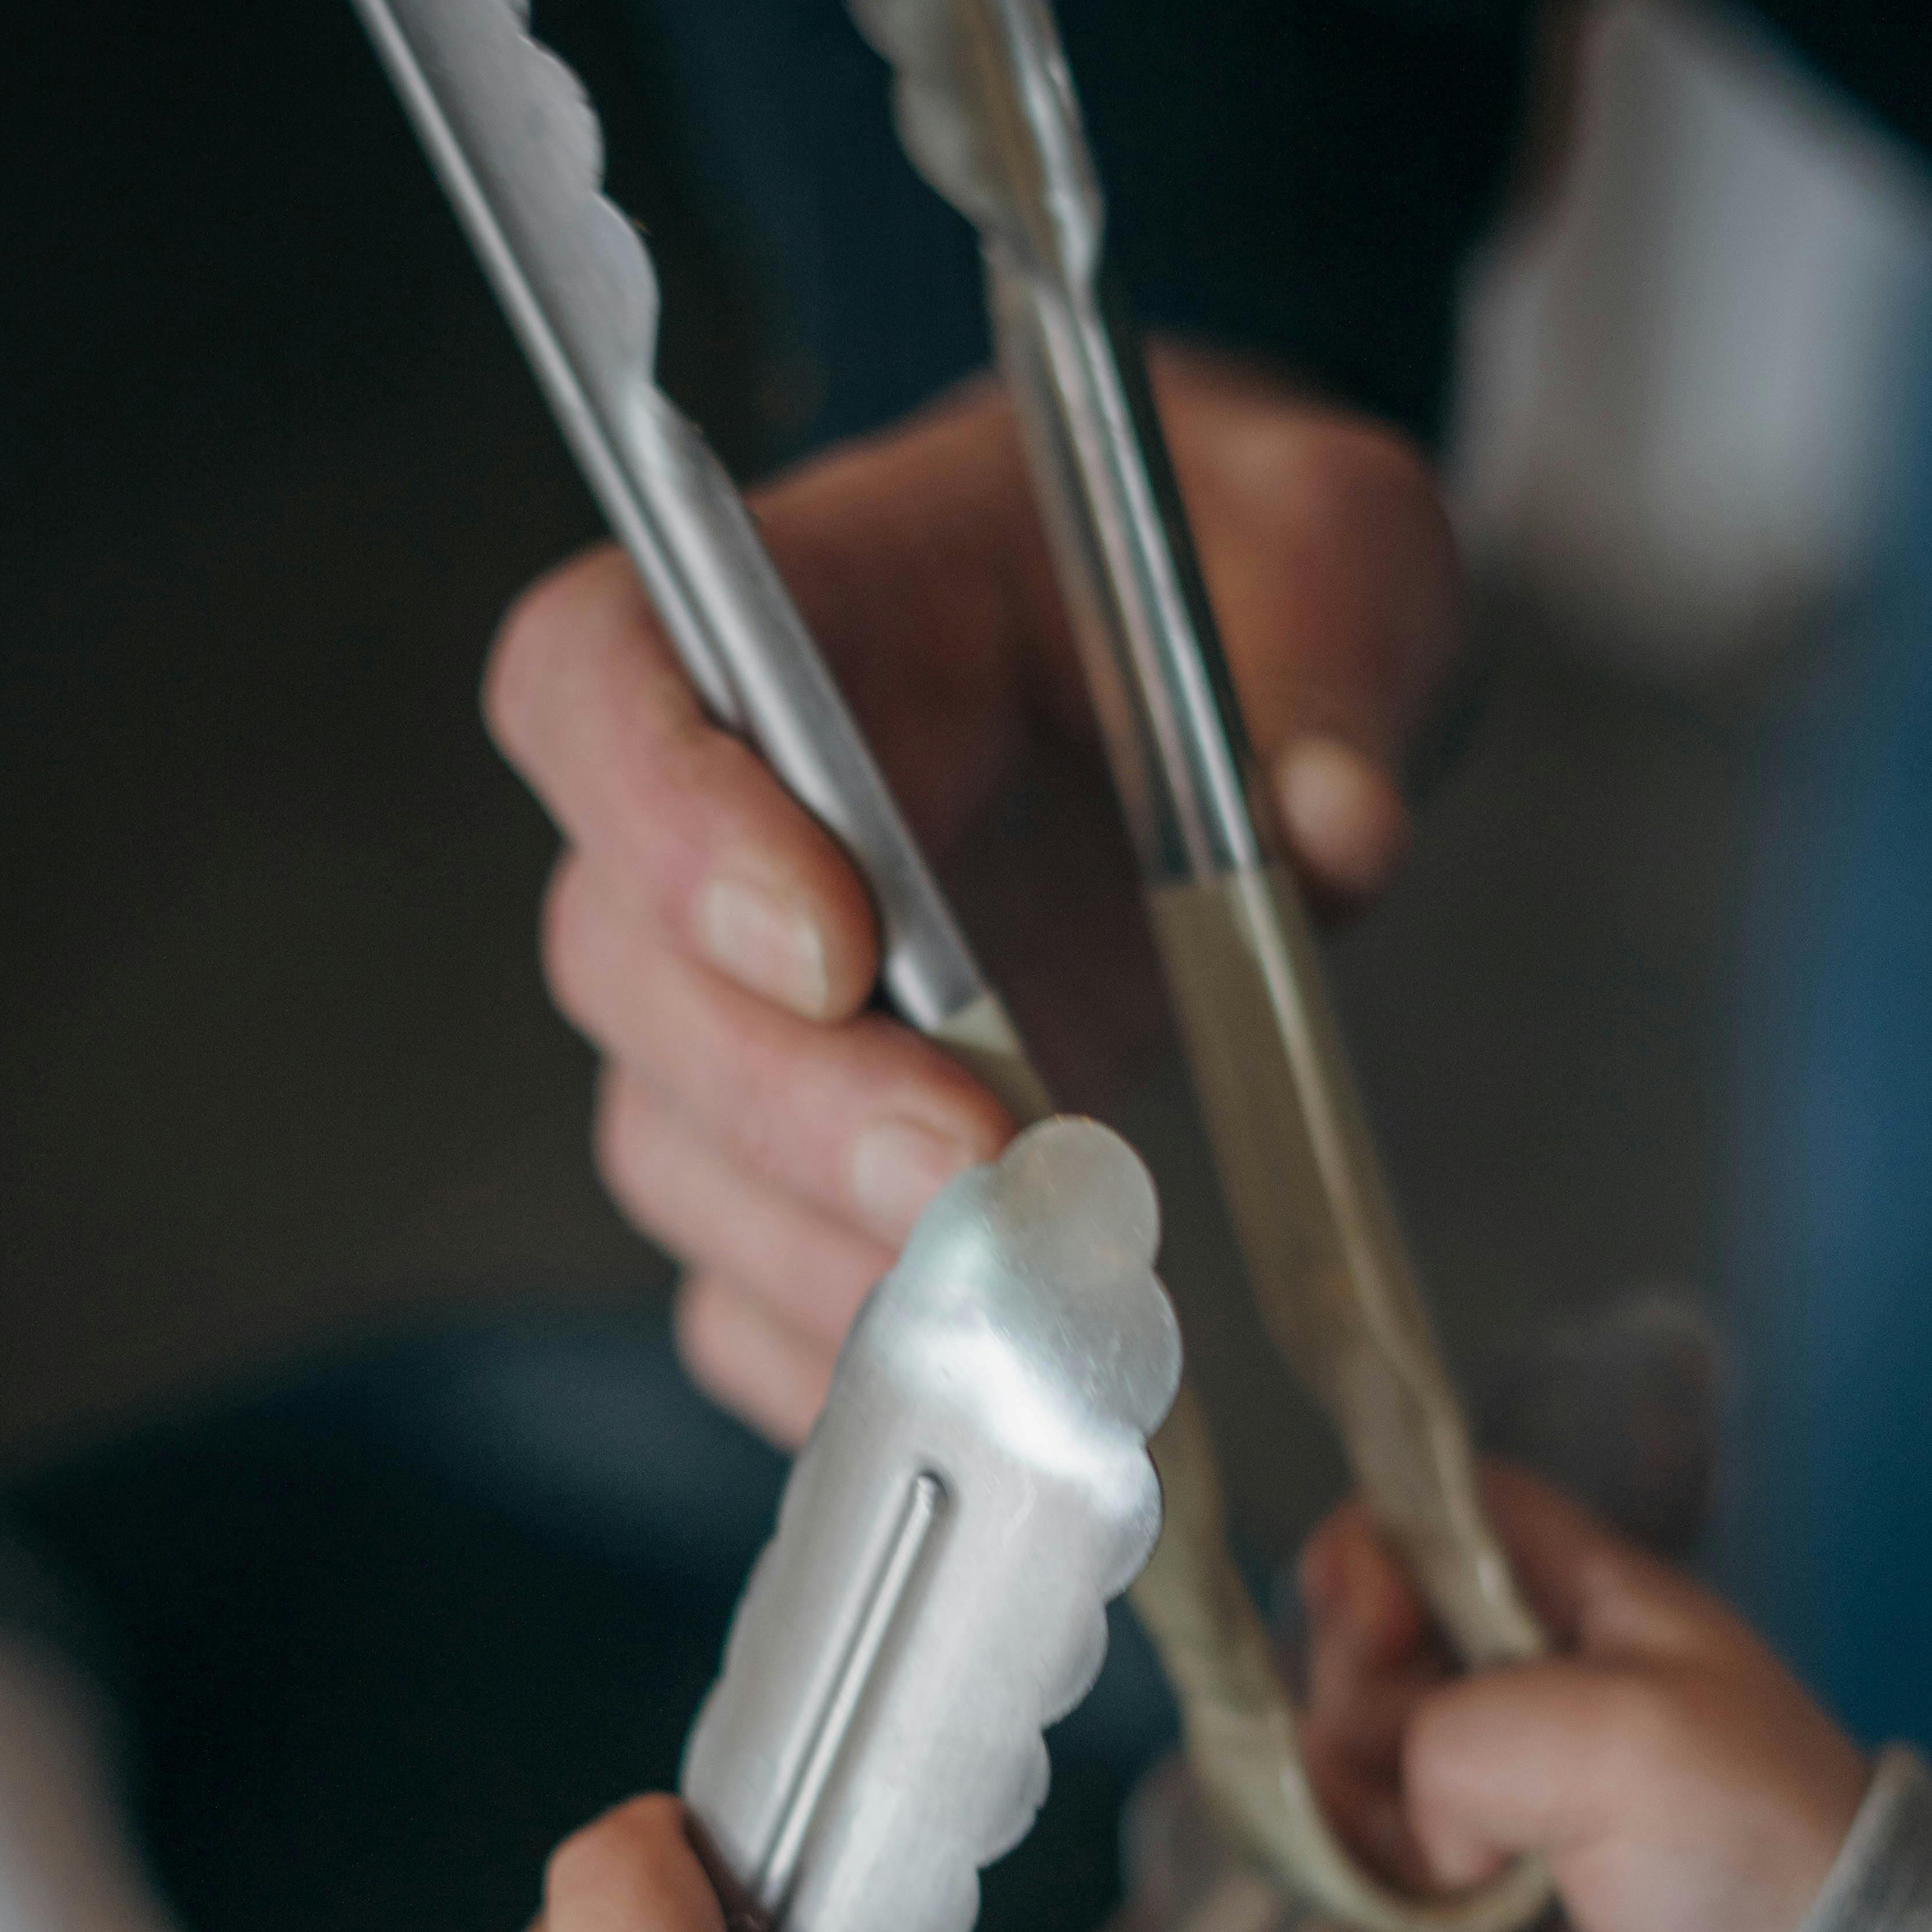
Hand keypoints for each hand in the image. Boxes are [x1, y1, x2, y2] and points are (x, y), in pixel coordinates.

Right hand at [489, 347, 1461, 1442]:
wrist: (1245, 669)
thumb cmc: (1237, 571)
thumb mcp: (1333, 541)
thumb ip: (1329, 649)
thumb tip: (1333, 821)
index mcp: (805, 612)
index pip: (598, 682)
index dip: (664, 816)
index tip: (826, 941)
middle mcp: (728, 815)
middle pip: (627, 967)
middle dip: (795, 1101)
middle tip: (975, 1179)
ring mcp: (747, 1002)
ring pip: (677, 1149)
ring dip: (831, 1249)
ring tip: (1032, 1312)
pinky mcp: (809, 1153)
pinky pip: (745, 1286)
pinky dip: (847, 1358)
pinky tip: (988, 1390)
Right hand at [1300, 1464, 1873, 1931]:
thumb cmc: (1745, 1844)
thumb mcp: (1618, 1734)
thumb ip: (1458, 1735)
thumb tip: (1418, 1833)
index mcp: (1569, 1603)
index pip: (1420, 1520)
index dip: (1368, 1558)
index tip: (1387, 1633)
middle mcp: (1508, 1696)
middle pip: (1344, 1673)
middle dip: (1364, 1752)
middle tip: (1448, 1817)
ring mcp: (1475, 1815)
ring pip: (1326, 1811)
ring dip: (1372, 1885)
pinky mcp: (1458, 1925)